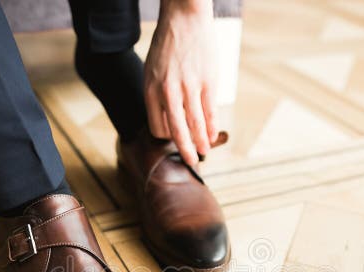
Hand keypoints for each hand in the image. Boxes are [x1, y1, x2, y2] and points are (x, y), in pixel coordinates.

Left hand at [144, 0, 217, 165]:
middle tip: (190, 161)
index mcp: (150, 89)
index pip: (156, 125)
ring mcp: (188, 87)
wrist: (184, 17)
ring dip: (201, 142)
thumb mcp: (153, 69)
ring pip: (195, 124)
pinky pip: (210, 111)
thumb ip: (158, 93)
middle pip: (175, 131)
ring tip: (205, 152)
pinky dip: (212, 126)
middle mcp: (167, 91)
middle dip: (184, 150)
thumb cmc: (169, 44)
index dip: (166, 135)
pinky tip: (213, 134)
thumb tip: (169, 117)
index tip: (174, 139)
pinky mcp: (207, 81)